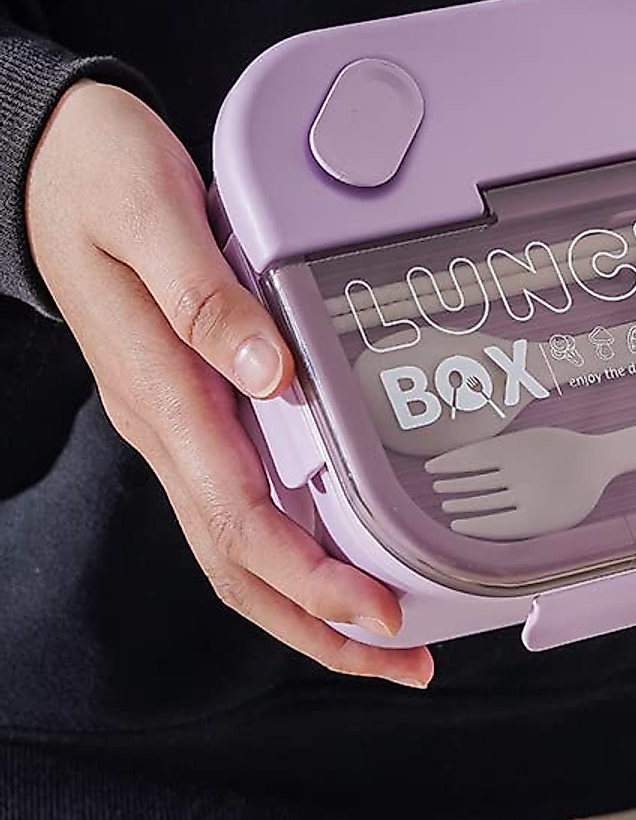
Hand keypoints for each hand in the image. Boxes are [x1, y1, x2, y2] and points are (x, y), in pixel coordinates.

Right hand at [26, 81, 432, 686]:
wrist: (50, 160)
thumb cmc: (100, 180)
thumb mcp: (153, 219)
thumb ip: (206, 298)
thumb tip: (270, 373)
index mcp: (161, 393)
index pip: (239, 520)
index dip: (310, 578)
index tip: (377, 614)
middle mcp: (168, 425)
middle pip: (240, 562)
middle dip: (318, 627)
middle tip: (401, 659)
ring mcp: (175, 421)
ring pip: (239, 542)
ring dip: (307, 599)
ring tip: (381, 633)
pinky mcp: (190, 401)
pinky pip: (239, 497)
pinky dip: (291, 543)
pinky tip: (336, 547)